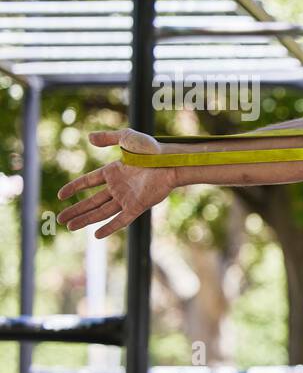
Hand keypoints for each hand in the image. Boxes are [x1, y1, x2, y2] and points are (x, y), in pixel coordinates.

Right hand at [56, 129, 177, 237]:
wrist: (170, 161)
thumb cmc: (152, 149)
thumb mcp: (126, 137)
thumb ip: (108, 138)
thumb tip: (89, 138)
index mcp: (113, 171)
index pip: (88, 182)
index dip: (74, 188)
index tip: (61, 195)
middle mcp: (118, 187)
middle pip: (92, 201)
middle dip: (76, 210)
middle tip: (60, 219)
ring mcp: (127, 198)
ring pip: (102, 212)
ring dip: (86, 220)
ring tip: (69, 227)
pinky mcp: (138, 206)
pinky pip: (121, 220)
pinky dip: (109, 227)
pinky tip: (96, 235)